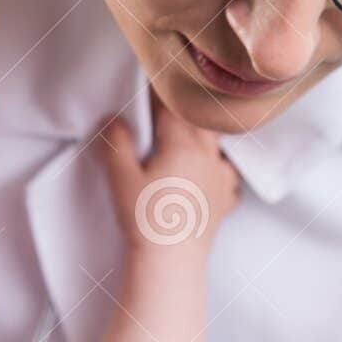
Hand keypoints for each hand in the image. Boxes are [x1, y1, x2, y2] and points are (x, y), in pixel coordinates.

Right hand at [97, 92, 240, 253]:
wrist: (172, 263)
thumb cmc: (145, 221)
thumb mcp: (120, 179)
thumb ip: (116, 142)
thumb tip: (113, 118)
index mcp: (183, 144)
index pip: (171, 104)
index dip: (158, 89)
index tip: (149, 78)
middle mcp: (208, 155)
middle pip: (200, 119)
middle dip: (183, 109)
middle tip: (166, 104)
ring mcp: (221, 177)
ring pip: (217, 142)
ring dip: (202, 134)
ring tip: (186, 135)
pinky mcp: (225, 200)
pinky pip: (227, 172)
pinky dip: (217, 166)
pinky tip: (207, 172)